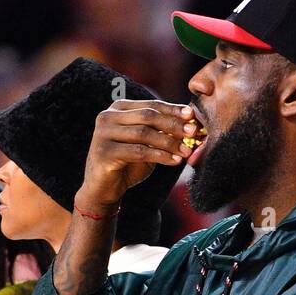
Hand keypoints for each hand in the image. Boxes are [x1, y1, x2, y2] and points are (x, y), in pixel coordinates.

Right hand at [78, 100, 197, 207]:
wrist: (104, 189)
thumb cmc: (128, 163)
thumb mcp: (147, 143)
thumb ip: (161, 130)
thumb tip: (190, 121)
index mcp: (118, 109)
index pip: (150, 105)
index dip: (172, 109)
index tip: (192, 115)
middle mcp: (107, 117)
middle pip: (147, 116)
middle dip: (173, 124)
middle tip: (193, 132)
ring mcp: (102, 134)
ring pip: (143, 134)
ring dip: (168, 142)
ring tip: (186, 151)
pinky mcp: (103, 152)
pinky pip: (138, 152)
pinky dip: (159, 156)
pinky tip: (175, 161)